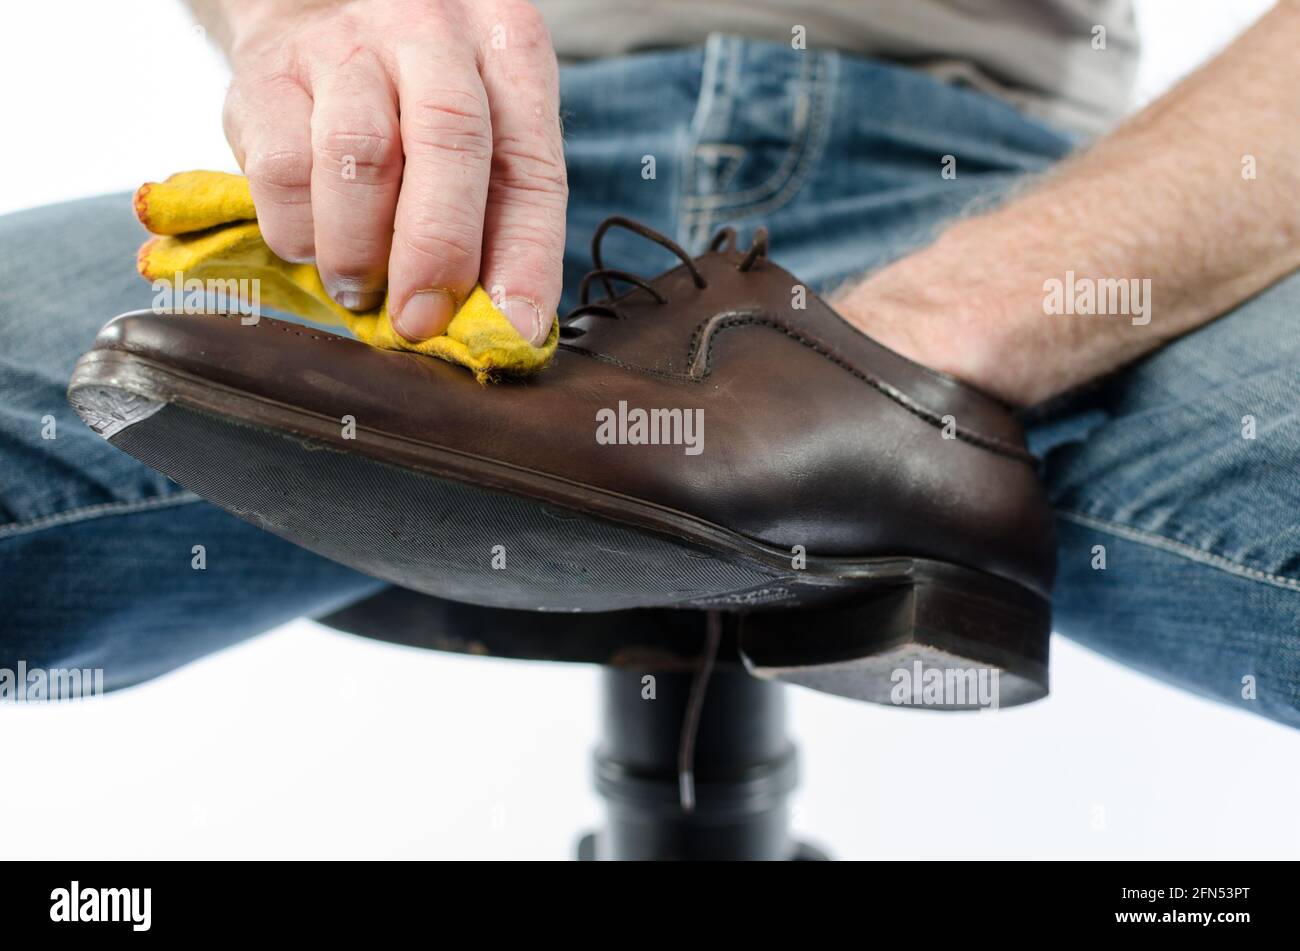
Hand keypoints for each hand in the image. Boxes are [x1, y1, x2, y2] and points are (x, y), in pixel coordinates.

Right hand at [220, 0, 564, 343]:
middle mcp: (432, 33)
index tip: (512, 330)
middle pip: (449, 139)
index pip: (532, 165)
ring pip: (356, 156)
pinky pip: (281, 171)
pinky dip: (301, 232)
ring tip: (361, 289)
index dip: (525, 259)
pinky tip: (316, 244)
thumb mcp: (485, 135)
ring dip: (360, 250)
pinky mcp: (265, 75)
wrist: (318, 14)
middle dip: (437, 252)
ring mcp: (345, 46)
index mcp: (507, 49)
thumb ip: (502, 219)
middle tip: (420, 321)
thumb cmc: (419, 98)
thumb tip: (507, 323)